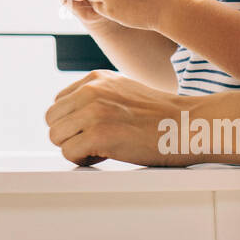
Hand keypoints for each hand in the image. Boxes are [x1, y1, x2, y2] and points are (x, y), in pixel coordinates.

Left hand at [45, 69, 184, 165]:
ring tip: (100, 149)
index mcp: (94, 79)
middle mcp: (90, 90)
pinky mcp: (99, 134)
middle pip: (52, 120)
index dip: (72, 122)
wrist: (187, 124)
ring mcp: (94, 111)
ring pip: (56, 137)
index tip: (93, 130)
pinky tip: (104, 156)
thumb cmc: (159, 116)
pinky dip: (83, 160)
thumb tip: (68, 119)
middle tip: (93, 143)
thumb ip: (95, 97)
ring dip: (75, 148)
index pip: (58, 103)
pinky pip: (69, 152)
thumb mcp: (122, 91)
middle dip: (69, 135)